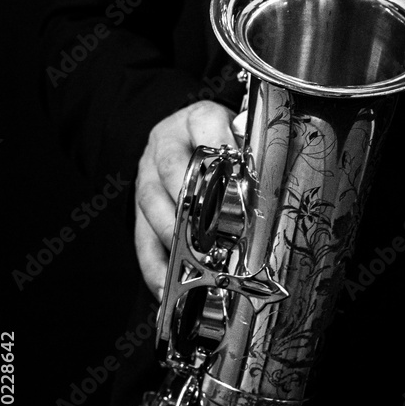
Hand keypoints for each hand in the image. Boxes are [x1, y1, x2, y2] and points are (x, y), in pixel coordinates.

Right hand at [134, 101, 236, 298]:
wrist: (184, 137)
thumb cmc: (219, 142)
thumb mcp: (238, 133)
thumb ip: (251, 148)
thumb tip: (265, 173)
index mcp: (196, 119)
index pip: (206, 122)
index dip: (221, 144)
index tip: (237, 170)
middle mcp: (165, 144)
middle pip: (172, 169)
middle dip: (193, 202)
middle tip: (214, 231)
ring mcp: (147, 175)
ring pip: (152, 204)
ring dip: (173, 237)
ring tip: (192, 263)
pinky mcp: (139, 206)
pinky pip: (141, 237)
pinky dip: (154, 265)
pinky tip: (167, 286)